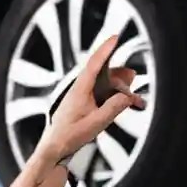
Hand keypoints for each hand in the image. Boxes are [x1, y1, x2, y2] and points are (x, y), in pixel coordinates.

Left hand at [37, 34, 146, 164]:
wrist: (54, 148)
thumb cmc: (67, 137)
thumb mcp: (95, 124)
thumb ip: (112, 109)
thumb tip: (126, 97)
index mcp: (80, 90)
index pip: (94, 64)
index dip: (105, 49)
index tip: (115, 37)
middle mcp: (80, 90)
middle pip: (103, 74)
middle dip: (120, 74)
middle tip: (133, 77)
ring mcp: (81, 96)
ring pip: (104, 84)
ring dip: (119, 88)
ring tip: (133, 98)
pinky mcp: (83, 104)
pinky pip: (102, 94)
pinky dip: (114, 97)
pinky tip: (122, 104)